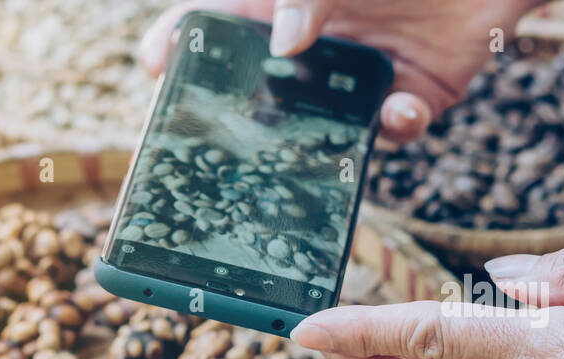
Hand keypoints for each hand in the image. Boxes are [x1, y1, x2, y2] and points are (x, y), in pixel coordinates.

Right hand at [139, 0, 543, 142]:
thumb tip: (285, 44)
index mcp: (283, 7)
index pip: (216, 22)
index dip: (178, 40)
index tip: (154, 61)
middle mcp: (312, 48)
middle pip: (254, 90)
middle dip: (231, 118)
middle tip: (211, 135)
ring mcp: (356, 79)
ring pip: (317, 127)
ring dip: (312, 141)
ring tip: (307, 140)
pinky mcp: (409, 99)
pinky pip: (390, 131)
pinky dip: (394, 126)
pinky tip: (398, 107)